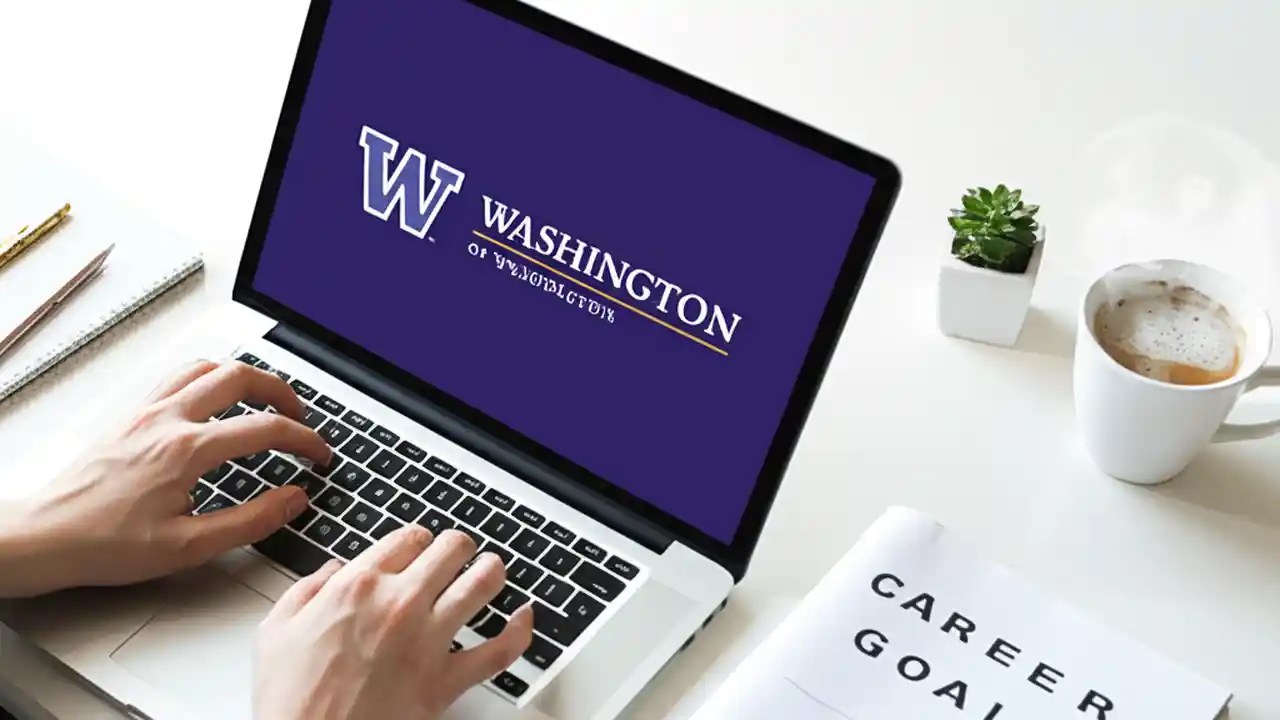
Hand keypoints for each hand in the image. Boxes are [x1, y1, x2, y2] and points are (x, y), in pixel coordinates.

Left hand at [0, 360, 330, 597]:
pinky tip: (215, 399)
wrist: (45, 537)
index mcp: (187, 450)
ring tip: (265, 399)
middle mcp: (168, 419)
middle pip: (240, 376)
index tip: (318, 455)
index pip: (265, 428)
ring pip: (207, 367)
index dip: (304, 440)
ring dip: (245, 377)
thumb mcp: (189, 547)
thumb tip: (293, 499)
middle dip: (282, 392)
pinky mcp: (130, 416)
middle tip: (300, 416)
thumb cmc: (105, 544)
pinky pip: (177, 377)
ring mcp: (146, 412)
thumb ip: (251, 521)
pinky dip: (209, 378)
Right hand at [254, 527, 533, 719]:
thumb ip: (307, 589)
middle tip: (457, 555)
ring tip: (491, 570)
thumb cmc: (291, 701)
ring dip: (491, 570)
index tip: (420, 548)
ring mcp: (428, 641)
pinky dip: (519, 630)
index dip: (418, 539)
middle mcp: (399, 605)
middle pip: (451, 550)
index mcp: (358, 587)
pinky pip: (500, 650)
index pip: (408, 538)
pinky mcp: (447, 680)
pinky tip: (523, 617)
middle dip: (457, 548)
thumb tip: (334, 569)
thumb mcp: (276, 631)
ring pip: (482, 584)